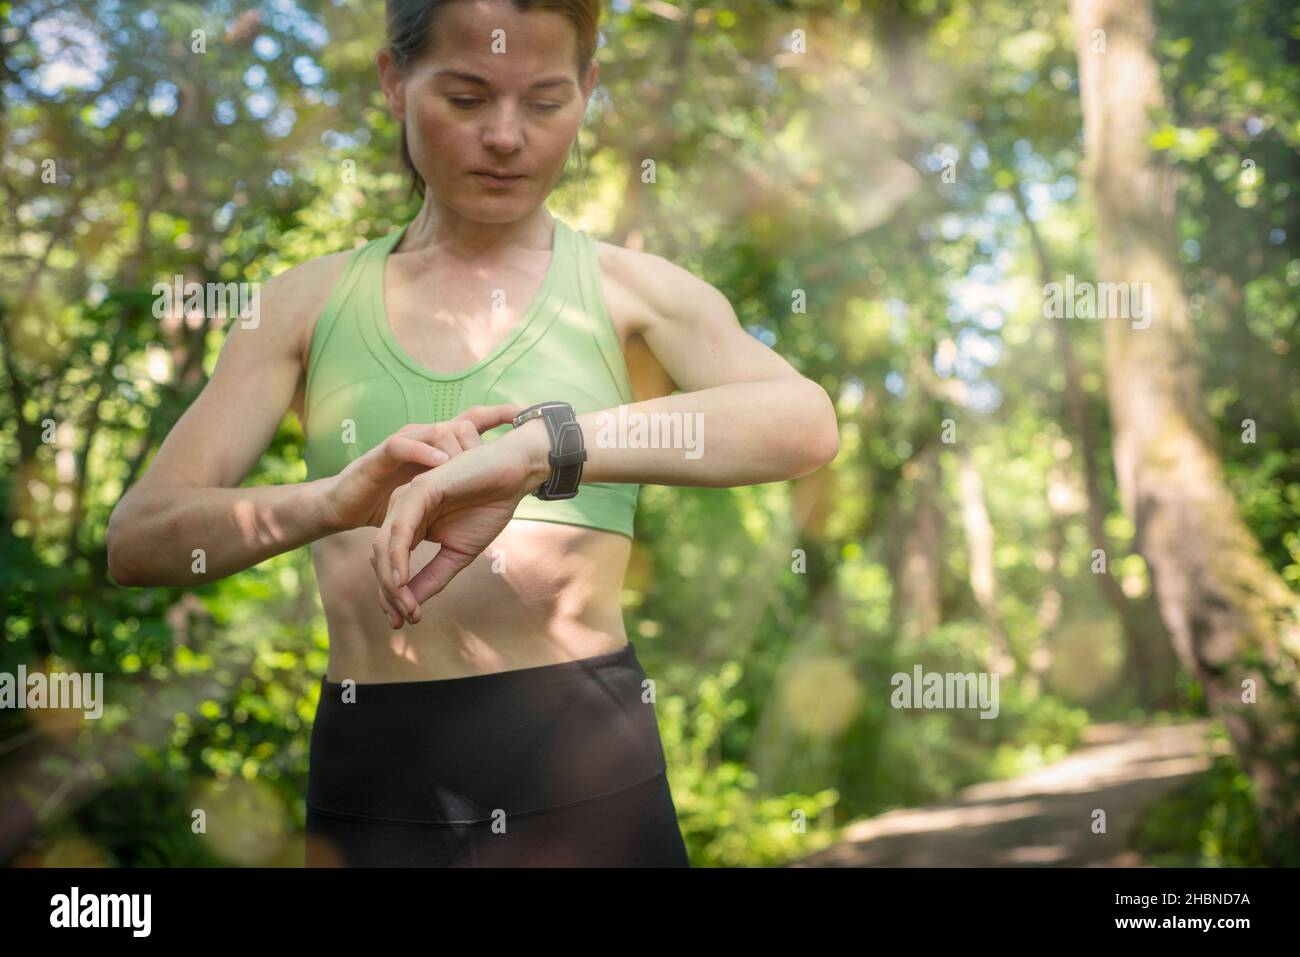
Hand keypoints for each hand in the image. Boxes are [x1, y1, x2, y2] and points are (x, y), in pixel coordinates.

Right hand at [321, 404, 525, 531]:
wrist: (348, 506)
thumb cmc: (393, 501)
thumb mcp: (434, 500)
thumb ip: (460, 494)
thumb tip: (501, 493)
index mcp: (441, 449)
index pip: (474, 425)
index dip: (500, 417)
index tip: (529, 414)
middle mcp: (426, 440)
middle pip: (463, 420)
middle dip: (490, 417)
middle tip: (517, 419)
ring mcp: (405, 443)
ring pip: (437, 430)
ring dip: (459, 441)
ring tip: (481, 453)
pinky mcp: (381, 455)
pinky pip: (403, 446)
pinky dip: (423, 453)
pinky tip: (441, 464)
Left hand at [371, 426, 544, 626]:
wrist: (514, 473)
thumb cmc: (488, 506)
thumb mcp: (458, 553)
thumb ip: (433, 577)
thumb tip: (410, 608)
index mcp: (410, 523)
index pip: (390, 563)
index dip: (392, 595)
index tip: (403, 622)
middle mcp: (402, 510)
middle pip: (380, 557)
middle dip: (387, 593)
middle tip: (399, 620)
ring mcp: (408, 498)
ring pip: (385, 545)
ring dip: (391, 580)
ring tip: (403, 606)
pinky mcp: (420, 489)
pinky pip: (401, 528)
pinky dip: (397, 556)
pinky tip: (400, 580)